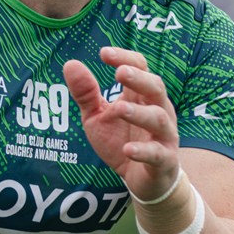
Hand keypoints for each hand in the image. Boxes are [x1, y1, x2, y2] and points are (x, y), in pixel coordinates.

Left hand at [63, 47, 180, 200]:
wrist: (144, 180)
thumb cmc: (121, 140)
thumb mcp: (97, 117)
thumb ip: (86, 94)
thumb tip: (70, 64)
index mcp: (142, 96)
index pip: (140, 68)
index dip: (125, 58)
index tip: (104, 53)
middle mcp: (158, 110)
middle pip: (155, 87)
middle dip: (139, 78)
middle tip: (120, 72)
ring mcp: (164, 136)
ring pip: (158, 118)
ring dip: (139, 112)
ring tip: (119, 109)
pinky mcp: (164, 160)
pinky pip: (157, 153)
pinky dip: (143, 151)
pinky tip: (127, 149)